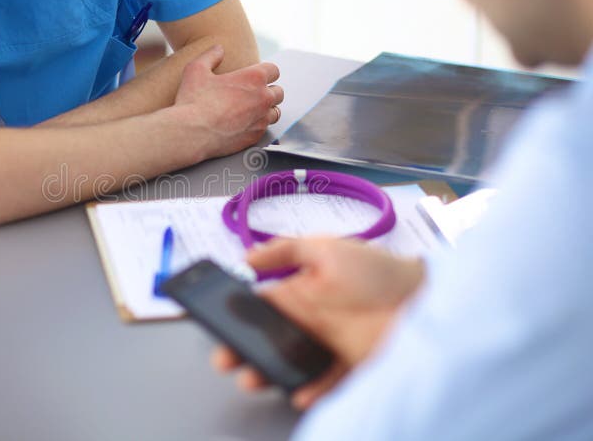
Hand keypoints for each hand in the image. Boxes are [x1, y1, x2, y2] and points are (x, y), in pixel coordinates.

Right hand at [173, 45, 283, 160]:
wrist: (191, 133)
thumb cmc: (193, 100)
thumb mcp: (196, 69)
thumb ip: (210, 56)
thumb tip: (218, 49)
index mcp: (253, 78)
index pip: (274, 70)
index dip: (265, 72)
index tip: (255, 76)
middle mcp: (263, 98)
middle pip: (278, 92)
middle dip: (268, 91)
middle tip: (253, 93)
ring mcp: (261, 119)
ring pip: (275, 112)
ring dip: (266, 110)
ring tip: (252, 110)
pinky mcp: (255, 137)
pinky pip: (265, 129)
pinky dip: (258, 126)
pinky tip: (245, 124)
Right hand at [211, 237, 423, 409]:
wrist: (425, 296)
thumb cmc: (375, 269)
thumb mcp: (327, 247)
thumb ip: (287, 249)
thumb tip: (247, 257)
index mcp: (299, 293)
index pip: (259, 307)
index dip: (236, 315)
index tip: (215, 322)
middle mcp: (309, 322)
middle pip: (266, 339)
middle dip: (242, 349)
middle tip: (225, 359)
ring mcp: (327, 347)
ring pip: (288, 364)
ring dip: (268, 372)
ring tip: (252, 378)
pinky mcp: (349, 367)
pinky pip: (324, 383)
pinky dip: (311, 390)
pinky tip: (299, 392)